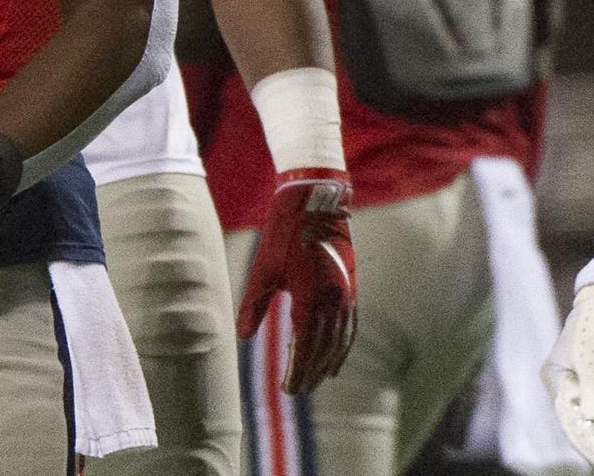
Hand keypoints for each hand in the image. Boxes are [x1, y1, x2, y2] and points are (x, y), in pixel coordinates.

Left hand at [236, 167, 355, 393]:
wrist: (316, 203)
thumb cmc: (284, 234)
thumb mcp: (263, 268)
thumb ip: (253, 304)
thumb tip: (243, 336)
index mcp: (310, 299)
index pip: (305, 348)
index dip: (297, 372)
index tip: (288, 389)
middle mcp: (333, 303)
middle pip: (324, 351)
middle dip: (311, 373)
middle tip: (297, 391)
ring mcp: (346, 297)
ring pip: (340, 342)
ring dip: (328, 365)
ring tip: (316, 381)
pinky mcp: (350, 290)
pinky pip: (350, 328)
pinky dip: (343, 348)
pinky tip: (337, 359)